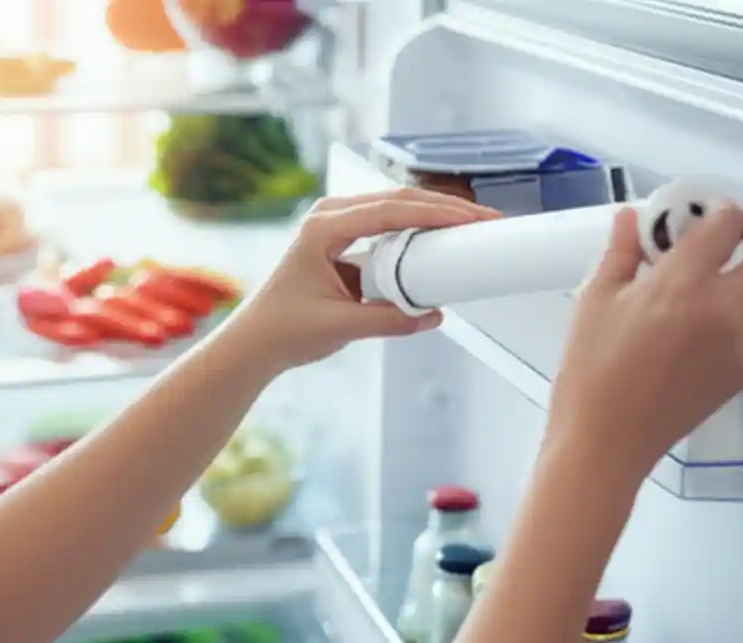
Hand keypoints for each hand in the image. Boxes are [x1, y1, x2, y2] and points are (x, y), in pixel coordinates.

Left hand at [227, 188, 499, 369]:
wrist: (256, 341)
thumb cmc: (283, 329)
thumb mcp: (340, 326)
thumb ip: (388, 320)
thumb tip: (434, 315)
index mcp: (322, 228)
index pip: (390, 211)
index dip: (435, 214)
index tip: (470, 219)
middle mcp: (329, 217)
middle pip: (398, 200)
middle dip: (445, 208)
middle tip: (485, 219)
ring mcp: (336, 225)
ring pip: (396, 209)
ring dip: (434, 216)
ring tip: (473, 225)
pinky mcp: (345, 240)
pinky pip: (388, 227)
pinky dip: (418, 231)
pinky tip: (444, 239)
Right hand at [547, 205, 742, 480]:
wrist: (607, 440)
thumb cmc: (591, 370)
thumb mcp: (594, 301)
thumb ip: (619, 254)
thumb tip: (629, 218)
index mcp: (684, 281)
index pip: (727, 224)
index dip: (721, 210)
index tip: (706, 212)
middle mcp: (724, 307)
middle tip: (735, 233)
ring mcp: (739, 343)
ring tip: (719, 285)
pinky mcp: (740, 374)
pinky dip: (741, 320)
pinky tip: (706, 328)